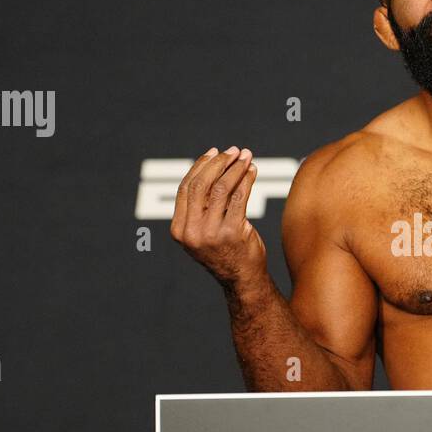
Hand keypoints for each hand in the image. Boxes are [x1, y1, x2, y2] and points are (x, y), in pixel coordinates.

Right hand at [170, 146, 266, 285]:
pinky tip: (253, 172)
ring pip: (222, 188)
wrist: (242, 280)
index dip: (200, 166)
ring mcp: (211, 232)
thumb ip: (201, 206)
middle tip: (235, 151)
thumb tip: (212, 166)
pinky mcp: (233, 232)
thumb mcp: (203, 231)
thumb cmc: (225, 251)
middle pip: (202, 184)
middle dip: (219, 163)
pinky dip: (247, 180)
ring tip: (247, 158)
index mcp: (179, 229)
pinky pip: (240, 197)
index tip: (214, 153)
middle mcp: (192, 231)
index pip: (186, 188)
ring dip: (236, 168)